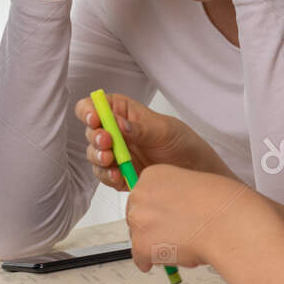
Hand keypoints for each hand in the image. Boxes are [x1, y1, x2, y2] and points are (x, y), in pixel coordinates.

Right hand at [73, 92, 233, 188]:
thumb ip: (140, 128)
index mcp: (122, 112)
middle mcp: (115, 132)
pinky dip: (108, 176)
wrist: (195, 171)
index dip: (89, 111)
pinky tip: (118, 176)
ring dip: (99, 158)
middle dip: (96, 138)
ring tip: (111, 161)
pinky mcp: (118, 174)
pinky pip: (105, 176)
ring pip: (94, 155)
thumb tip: (119, 124)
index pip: (95, 106)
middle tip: (107, 142)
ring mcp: (115, 154)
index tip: (95, 119)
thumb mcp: (164, 130)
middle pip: (91, 132)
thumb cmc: (181, 142)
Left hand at [124, 165, 269, 270]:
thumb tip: (170, 214)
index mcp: (153, 174)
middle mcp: (140, 194)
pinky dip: (153, 262)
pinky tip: (170, 259)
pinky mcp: (141, 244)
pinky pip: (141, 258)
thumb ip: (175, 196)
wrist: (227, 222)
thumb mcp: (193, 185)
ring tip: (178, 246)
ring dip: (153, 244)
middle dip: (151, 227)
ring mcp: (139, 219)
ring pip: (138, 238)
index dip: (156, 210)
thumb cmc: (221, 204)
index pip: (143, 196)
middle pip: (136, 216)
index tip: (166, 217)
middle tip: (172, 235)